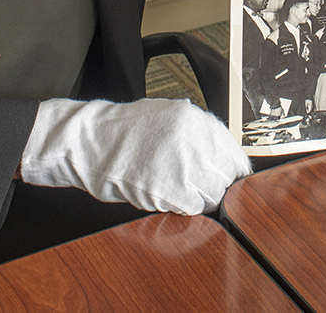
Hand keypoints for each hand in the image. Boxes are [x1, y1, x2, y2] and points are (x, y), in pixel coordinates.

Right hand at [21, 98, 251, 214]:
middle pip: (226, 176)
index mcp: (197, 120)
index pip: (234, 154)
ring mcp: (184, 165)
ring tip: (179, 191)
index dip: (231, 171)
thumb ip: (197, 133)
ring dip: (200, 198)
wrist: (91, 142)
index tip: (227, 179)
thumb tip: (221, 155)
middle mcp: (195, 140)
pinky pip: (193, 207)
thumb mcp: (168, 117)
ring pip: (212, 194)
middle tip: (200, 188)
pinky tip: (168, 198)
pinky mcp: (171, 189)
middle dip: (216, 185)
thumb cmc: (124, 131)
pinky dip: (184, 208)